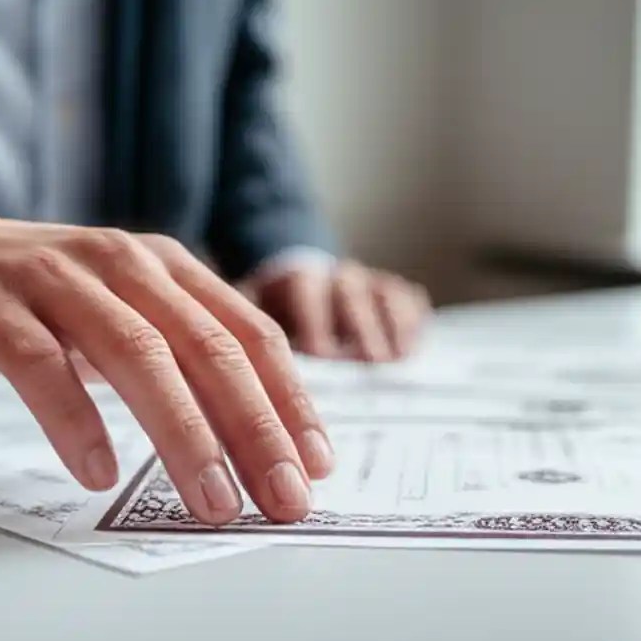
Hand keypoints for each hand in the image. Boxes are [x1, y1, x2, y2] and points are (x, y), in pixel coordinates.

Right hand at [0, 200, 333, 524]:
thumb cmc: (34, 297)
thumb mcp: (121, 312)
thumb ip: (179, 354)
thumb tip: (251, 432)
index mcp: (167, 266)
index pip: (249, 335)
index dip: (289, 401)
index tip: (316, 465)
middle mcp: (124, 264)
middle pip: (208, 349)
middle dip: (256, 430)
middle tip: (283, 500)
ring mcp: (57, 281)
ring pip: (139, 356)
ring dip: (186, 435)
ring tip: (213, 502)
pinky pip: (42, 367)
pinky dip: (76, 421)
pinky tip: (99, 472)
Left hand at [250, 261, 430, 361]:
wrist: (303, 288)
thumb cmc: (276, 316)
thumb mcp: (251, 318)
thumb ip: (243, 333)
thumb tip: (229, 365)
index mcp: (297, 278)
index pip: (305, 290)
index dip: (314, 319)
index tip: (320, 353)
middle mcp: (336, 275)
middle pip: (350, 292)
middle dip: (359, 326)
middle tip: (368, 361)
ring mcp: (370, 283)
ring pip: (383, 294)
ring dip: (389, 325)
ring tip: (393, 360)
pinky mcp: (396, 295)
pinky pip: (410, 301)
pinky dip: (411, 323)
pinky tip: (409, 352)